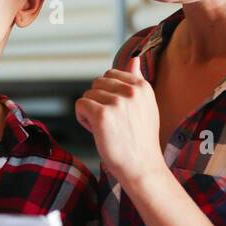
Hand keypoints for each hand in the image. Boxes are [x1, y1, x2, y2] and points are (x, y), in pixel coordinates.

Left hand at [75, 55, 165, 188]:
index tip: (119, 113)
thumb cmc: (140, 139)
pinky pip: (80, 105)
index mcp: (142, 86)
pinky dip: (82, 118)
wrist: (142, 167)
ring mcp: (117, 102)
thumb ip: (136, 81)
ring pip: (88, 95)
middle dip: (98, 101)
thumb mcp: (145, 105)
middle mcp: (131, 91)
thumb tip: (134, 58)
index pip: (111, 74)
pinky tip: (96, 131)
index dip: (108, 94)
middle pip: (97, 83)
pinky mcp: (102, 115)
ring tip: (106, 129)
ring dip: (90, 111)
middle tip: (112, 123)